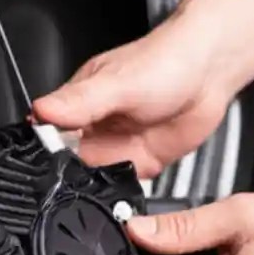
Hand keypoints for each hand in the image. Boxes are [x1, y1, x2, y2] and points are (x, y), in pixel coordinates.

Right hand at [32, 16, 232, 177]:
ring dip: (97, 188)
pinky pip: (124, 186)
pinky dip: (124, 192)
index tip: (50, 169)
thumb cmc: (165, 62)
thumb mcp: (116, 83)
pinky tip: (126, 189)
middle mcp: (94, 127)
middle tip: (84, 179)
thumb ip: (80, 101)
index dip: (47, 155)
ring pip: (95, 179)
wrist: (211, 70)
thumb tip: (42, 110)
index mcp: (77, 104)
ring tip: (107, 183)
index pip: (49, 137)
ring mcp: (118, 146)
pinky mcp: (141, 161)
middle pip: (69, 165)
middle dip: (72, 178)